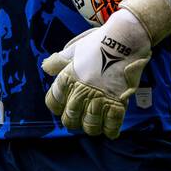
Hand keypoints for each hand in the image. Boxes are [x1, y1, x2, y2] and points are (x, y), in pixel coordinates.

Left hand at [42, 8, 151, 137]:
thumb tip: (46, 67)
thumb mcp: (75, 49)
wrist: (125, 40)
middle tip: (78, 118)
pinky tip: (109, 130)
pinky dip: (110, 130)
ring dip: (90, 127)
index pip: (53, 101)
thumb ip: (59, 61)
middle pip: (69, 118)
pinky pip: (112, 124)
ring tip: (93, 123)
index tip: (62, 106)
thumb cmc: (99, 42)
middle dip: (72, 120)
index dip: (56, 106)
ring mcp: (100, 98)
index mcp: (68, 78)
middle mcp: (81, 91)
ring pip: (89, 125)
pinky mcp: (118, 102)